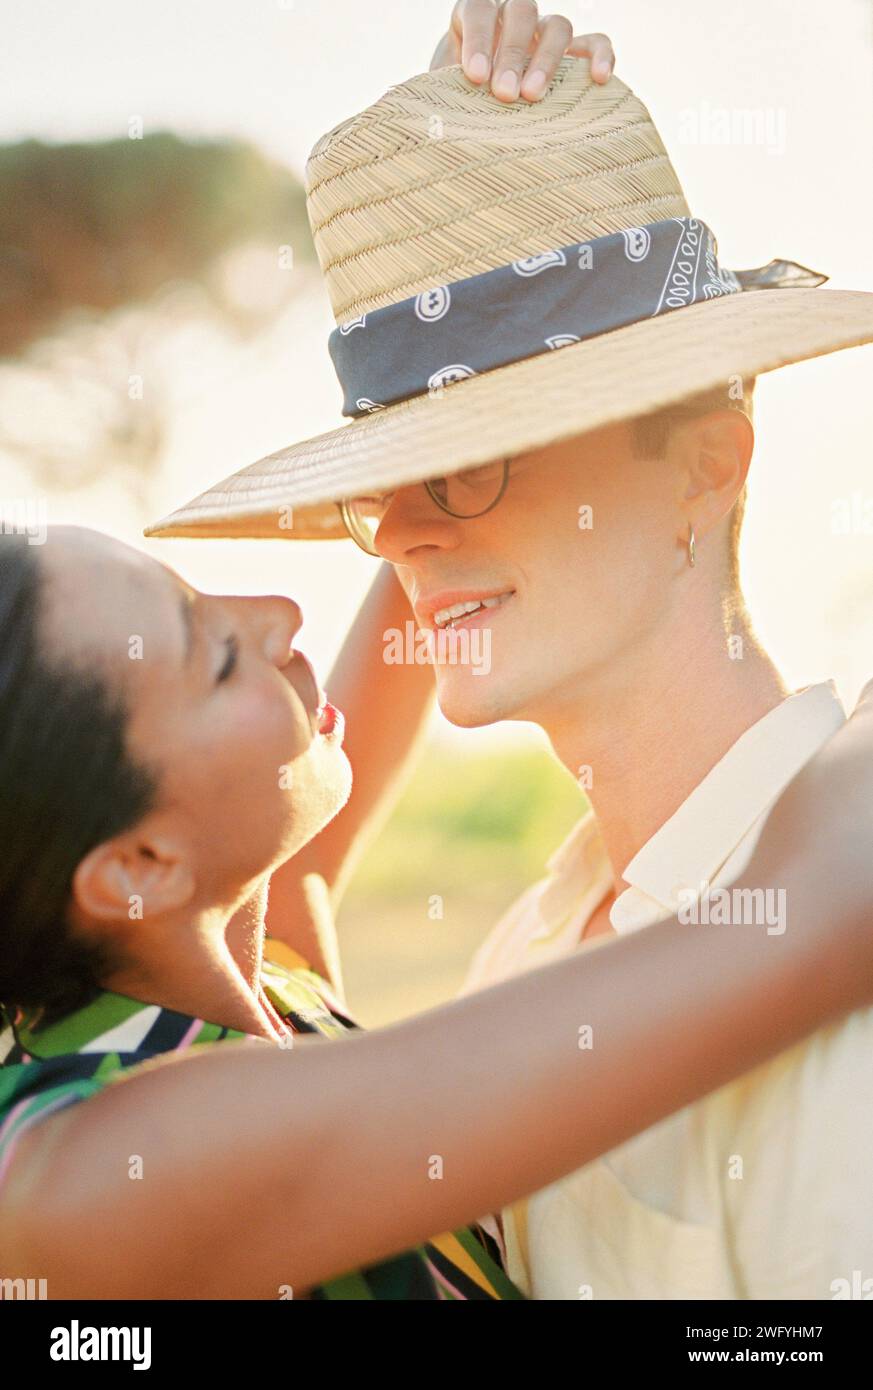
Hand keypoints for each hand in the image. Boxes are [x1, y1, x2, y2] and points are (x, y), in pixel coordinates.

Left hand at [430, 0, 615, 102]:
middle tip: (505, 93)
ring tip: (533, 97)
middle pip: (521, 13)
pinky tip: (600, 79)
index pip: (478, 9)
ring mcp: (544, 34)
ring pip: (557, 25)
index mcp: (474, 18)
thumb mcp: (440, 97)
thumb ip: (440, 97)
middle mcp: (511, 18)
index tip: (476, 75)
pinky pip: (594, 42)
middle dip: (512, 53)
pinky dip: (601, 55)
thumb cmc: (454, 104)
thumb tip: (435, 120)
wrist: (474, 112)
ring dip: (547, 60)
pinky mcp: (573, 55)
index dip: (478, 38)